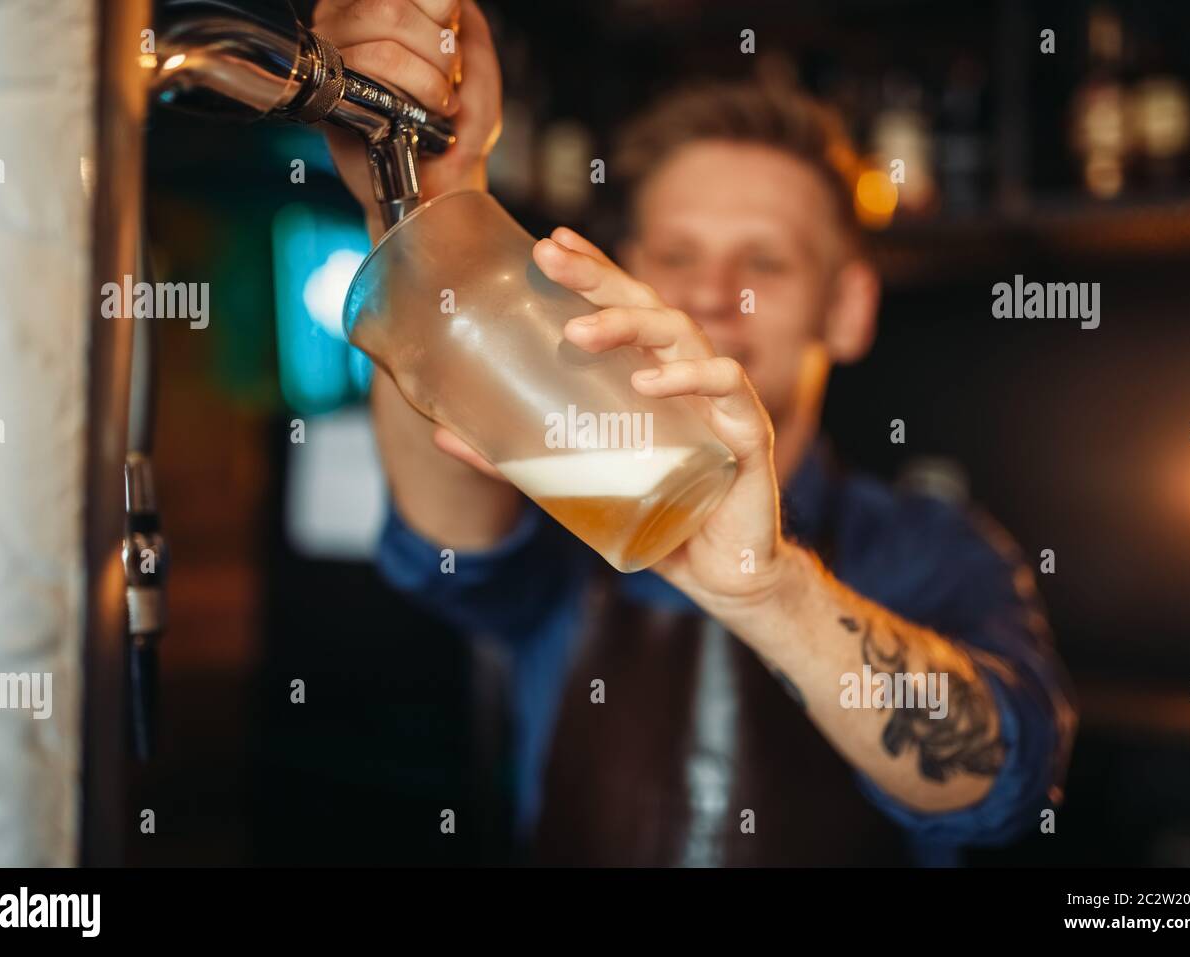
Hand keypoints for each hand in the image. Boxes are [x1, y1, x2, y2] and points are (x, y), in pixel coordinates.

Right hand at [313, 0, 502, 234]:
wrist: (439, 191)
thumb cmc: (458, 136)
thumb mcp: (481, 72)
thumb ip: (471, 29)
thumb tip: (452, 2)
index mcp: (384, 11)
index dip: (436, 10)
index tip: (452, 41)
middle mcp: (355, 26)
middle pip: (391, 6)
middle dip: (437, 48)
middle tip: (448, 83)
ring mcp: (339, 57)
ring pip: (383, 36)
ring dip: (427, 75)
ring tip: (436, 103)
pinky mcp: (332, 92)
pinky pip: (365, 67)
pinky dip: (411, 90)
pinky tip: (418, 113)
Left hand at [436, 226, 806, 617]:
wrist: (721, 575)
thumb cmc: (658, 520)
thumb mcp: (581, 484)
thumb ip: (520, 458)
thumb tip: (443, 433)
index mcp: (654, 376)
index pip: (624, 308)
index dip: (593, 270)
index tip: (550, 243)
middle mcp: (688, 376)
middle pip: (647, 305)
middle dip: (598, 276)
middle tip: (551, 257)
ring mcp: (720, 399)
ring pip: (682, 335)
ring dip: (628, 325)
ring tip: (577, 332)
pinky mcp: (746, 433)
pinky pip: (726, 386)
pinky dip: (689, 378)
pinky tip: (647, 382)